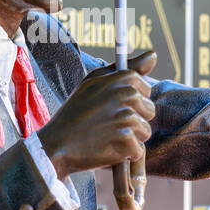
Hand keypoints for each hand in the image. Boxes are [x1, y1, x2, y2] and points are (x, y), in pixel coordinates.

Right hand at [36, 50, 156, 179]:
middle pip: (149, 110)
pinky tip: (108, 149)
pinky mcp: (126, 139)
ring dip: (131, 139)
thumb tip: (153, 55)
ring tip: (107, 137)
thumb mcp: (94, 82)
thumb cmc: (76, 112)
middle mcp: (125, 95)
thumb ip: (126, 68)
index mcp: (120, 79)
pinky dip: (126, 155)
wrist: (56, 144)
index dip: (133, 100)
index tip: (116, 106)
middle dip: (134, 120)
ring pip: (145, 131)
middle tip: (109, 124)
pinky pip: (138, 150)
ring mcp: (126, 117)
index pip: (145, 88)